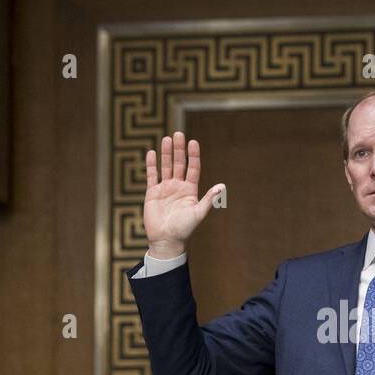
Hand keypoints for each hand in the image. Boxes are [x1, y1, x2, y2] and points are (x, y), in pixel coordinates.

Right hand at [143, 131, 224, 256]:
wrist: (166, 241)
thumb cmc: (184, 229)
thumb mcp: (198, 213)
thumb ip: (209, 199)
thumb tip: (222, 186)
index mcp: (190, 190)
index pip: (193, 168)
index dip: (193, 155)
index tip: (193, 142)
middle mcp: (178, 187)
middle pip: (179, 163)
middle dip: (178, 149)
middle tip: (178, 134)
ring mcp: (165, 189)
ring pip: (166, 166)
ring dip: (166, 153)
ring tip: (166, 139)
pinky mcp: (152, 193)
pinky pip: (151, 176)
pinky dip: (151, 164)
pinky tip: (151, 153)